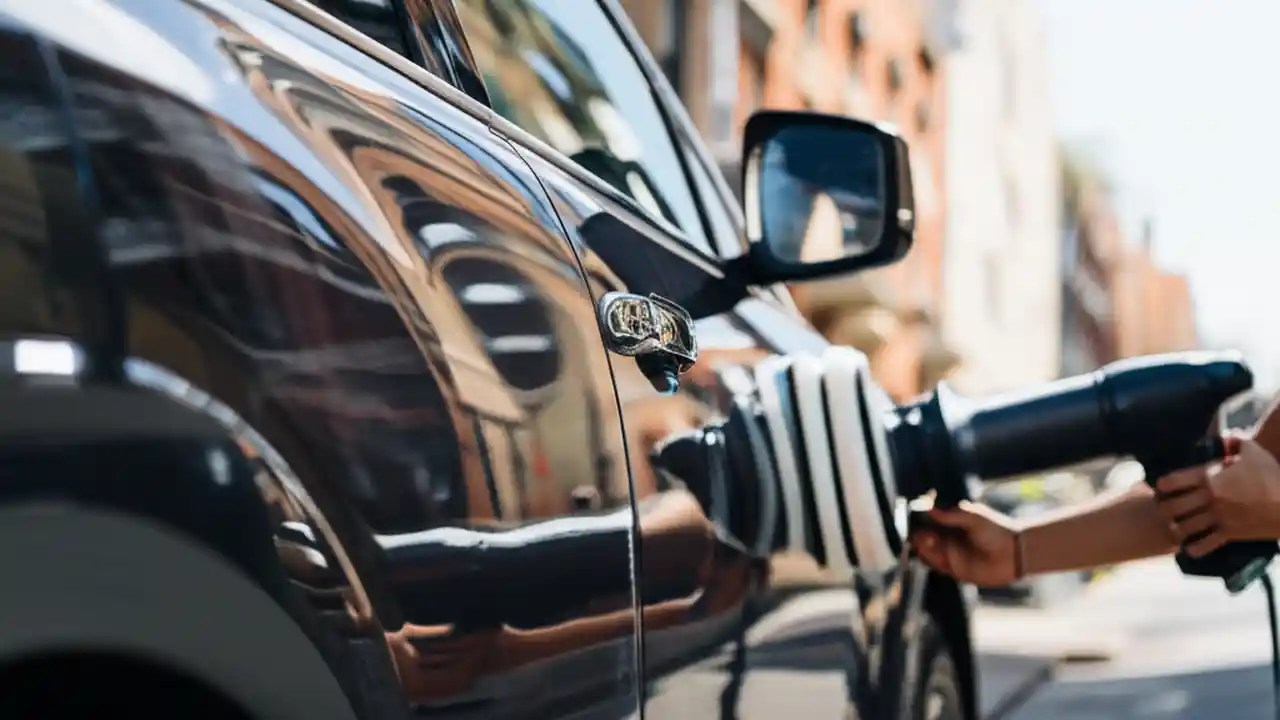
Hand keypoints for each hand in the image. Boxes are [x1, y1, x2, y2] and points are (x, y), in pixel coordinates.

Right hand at [909, 501, 1020, 586]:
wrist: (1015, 553)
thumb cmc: (996, 530)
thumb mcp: (973, 517)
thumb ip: (950, 514)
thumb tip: (928, 509)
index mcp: (950, 523)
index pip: (926, 521)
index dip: (916, 520)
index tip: (911, 517)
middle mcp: (947, 538)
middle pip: (922, 537)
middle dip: (917, 535)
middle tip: (920, 532)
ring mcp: (950, 554)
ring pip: (926, 552)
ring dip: (923, 547)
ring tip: (929, 539)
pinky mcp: (954, 570)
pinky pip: (936, 565)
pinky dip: (931, 559)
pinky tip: (936, 552)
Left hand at [1156, 436, 1279, 556]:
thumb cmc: (1272, 473)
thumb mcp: (1252, 450)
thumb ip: (1233, 442)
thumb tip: (1222, 438)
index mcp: (1209, 476)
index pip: (1171, 482)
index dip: (1163, 485)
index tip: (1163, 488)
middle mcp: (1210, 498)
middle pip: (1172, 507)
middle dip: (1165, 509)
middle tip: (1165, 510)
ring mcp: (1219, 517)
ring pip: (1184, 527)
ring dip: (1177, 528)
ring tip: (1176, 526)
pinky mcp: (1230, 534)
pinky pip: (1203, 545)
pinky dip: (1193, 547)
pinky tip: (1189, 546)